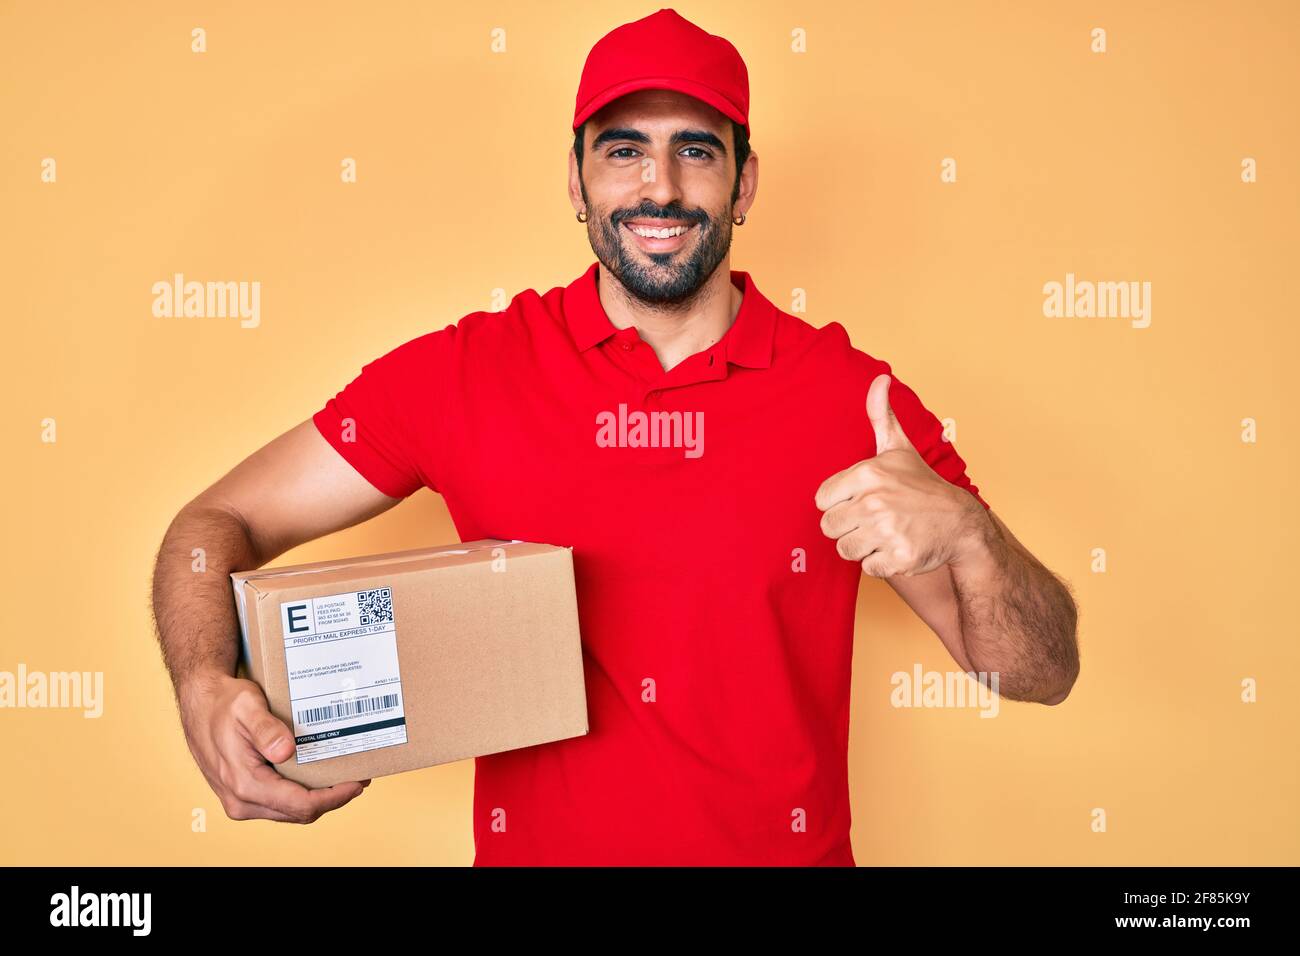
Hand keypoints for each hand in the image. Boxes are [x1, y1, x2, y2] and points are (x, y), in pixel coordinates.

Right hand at [178, 670, 369, 823]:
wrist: (200, 703)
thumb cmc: (223, 703)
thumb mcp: (247, 706)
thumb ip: (266, 729)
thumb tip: (286, 751)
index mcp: (244, 784)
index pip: (300, 805)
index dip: (333, 798)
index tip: (356, 783)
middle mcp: (241, 801)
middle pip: (299, 813)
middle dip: (332, 798)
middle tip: (358, 778)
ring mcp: (241, 801)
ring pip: (291, 811)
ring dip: (318, 798)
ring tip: (344, 777)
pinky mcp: (244, 795)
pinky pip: (280, 803)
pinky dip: (302, 793)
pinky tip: (318, 776)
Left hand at [815, 374, 984, 577]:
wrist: (961, 522)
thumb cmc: (921, 485)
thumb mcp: (898, 448)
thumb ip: (881, 415)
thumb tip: (880, 377)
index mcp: (868, 474)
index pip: (822, 501)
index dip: (839, 503)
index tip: (860, 501)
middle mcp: (875, 502)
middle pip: (829, 527)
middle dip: (848, 527)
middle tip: (874, 520)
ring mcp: (888, 532)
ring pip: (845, 550)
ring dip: (863, 546)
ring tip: (885, 533)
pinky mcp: (899, 559)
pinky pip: (867, 569)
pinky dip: (880, 564)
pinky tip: (897, 548)